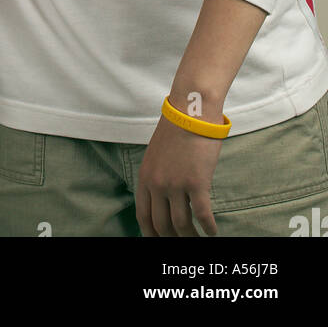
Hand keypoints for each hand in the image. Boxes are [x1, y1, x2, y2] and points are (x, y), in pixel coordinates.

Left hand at [135, 115, 221, 236]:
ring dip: (191, 238)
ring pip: (181, 225)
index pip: (144, 216)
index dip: (151, 234)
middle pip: (162, 225)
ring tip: (200, 241)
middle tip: (182, 245)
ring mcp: (175, 185)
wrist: (191, 111)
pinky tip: (212, 232)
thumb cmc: (178, 130)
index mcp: (145, 177)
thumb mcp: (157, 154)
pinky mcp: (196, 183)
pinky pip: (201, 216)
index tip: (159, 242)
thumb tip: (165, 200)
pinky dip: (208, 228)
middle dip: (172, 240)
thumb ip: (157, 177)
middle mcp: (157, 184)